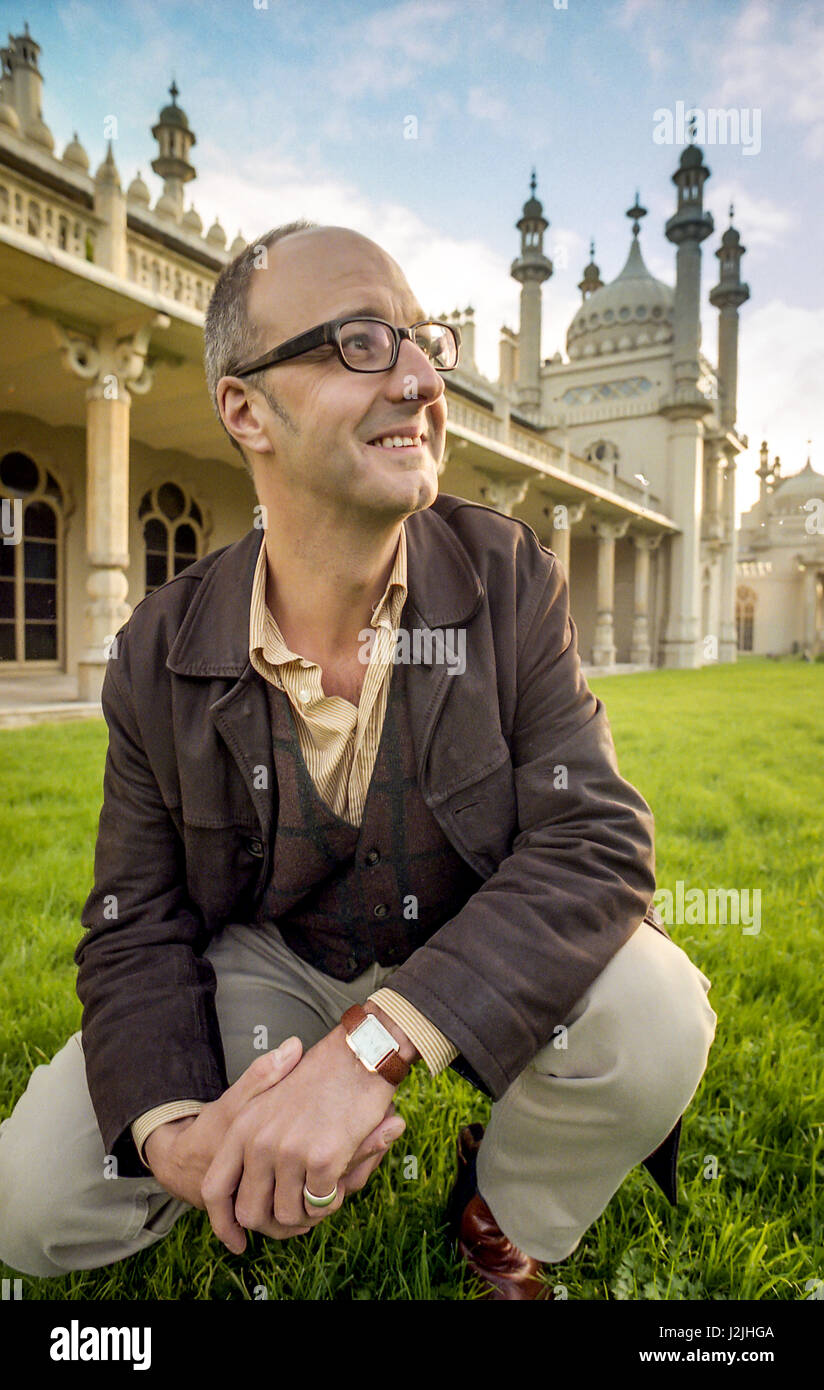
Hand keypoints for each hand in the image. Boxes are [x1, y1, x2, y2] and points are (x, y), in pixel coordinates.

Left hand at [201, 1025, 403, 1253]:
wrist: (358, 1055)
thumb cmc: (321, 1080)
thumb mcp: (271, 1104)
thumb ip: (253, 1147)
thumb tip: (244, 1209)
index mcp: (242, 1127)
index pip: (215, 1189)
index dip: (223, 1223)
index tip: (237, 1243)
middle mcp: (259, 1141)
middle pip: (251, 1213)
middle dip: (275, 1224)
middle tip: (299, 1214)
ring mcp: (290, 1151)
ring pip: (287, 1215)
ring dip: (307, 1214)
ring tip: (322, 1191)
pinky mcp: (322, 1158)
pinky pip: (320, 1205)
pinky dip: (331, 1201)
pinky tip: (340, 1181)